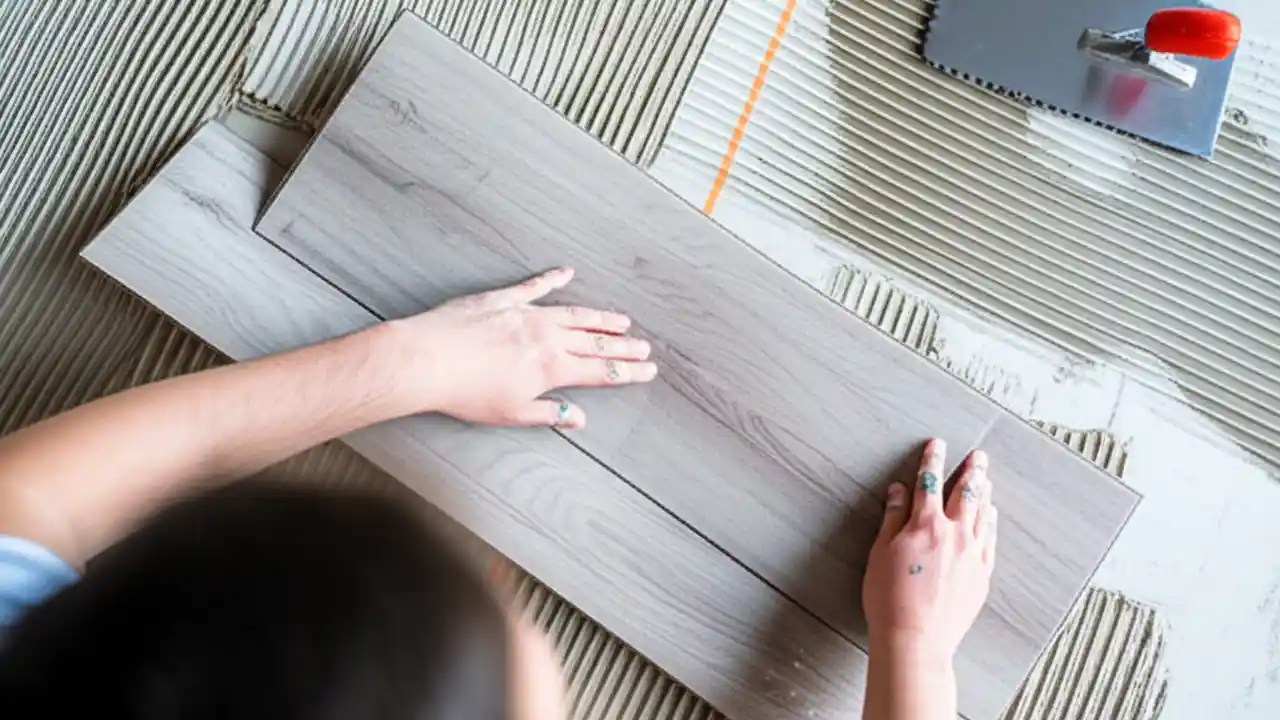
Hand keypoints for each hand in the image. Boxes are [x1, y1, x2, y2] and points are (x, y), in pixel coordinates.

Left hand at [380, 267, 656, 426]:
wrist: (428, 359)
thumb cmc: (465, 392)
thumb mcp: (511, 413)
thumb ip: (549, 413)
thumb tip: (577, 418)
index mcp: (551, 368)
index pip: (600, 371)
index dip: (627, 372)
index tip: (647, 370)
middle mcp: (546, 338)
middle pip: (595, 341)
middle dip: (623, 345)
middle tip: (645, 346)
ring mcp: (526, 314)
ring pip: (574, 314)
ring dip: (600, 317)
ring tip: (621, 319)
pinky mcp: (504, 299)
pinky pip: (535, 286)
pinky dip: (553, 279)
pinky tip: (567, 273)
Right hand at [862, 439, 996, 664]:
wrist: (916, 639)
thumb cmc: (889, 598)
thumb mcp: (881, 553)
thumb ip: (892, 518)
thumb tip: (898, 490)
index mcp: (925, 525)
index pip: (929, 482)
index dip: (933, 460)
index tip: (937, 445)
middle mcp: (954, 534)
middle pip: (965, 493)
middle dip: (970, 470)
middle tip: (977, 456)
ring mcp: (972, 554)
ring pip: (982, 514)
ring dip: (984, 492)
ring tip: (985, 477)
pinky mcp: (982, 575)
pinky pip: (990, 540)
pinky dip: (991, 522)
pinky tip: (990, 514)